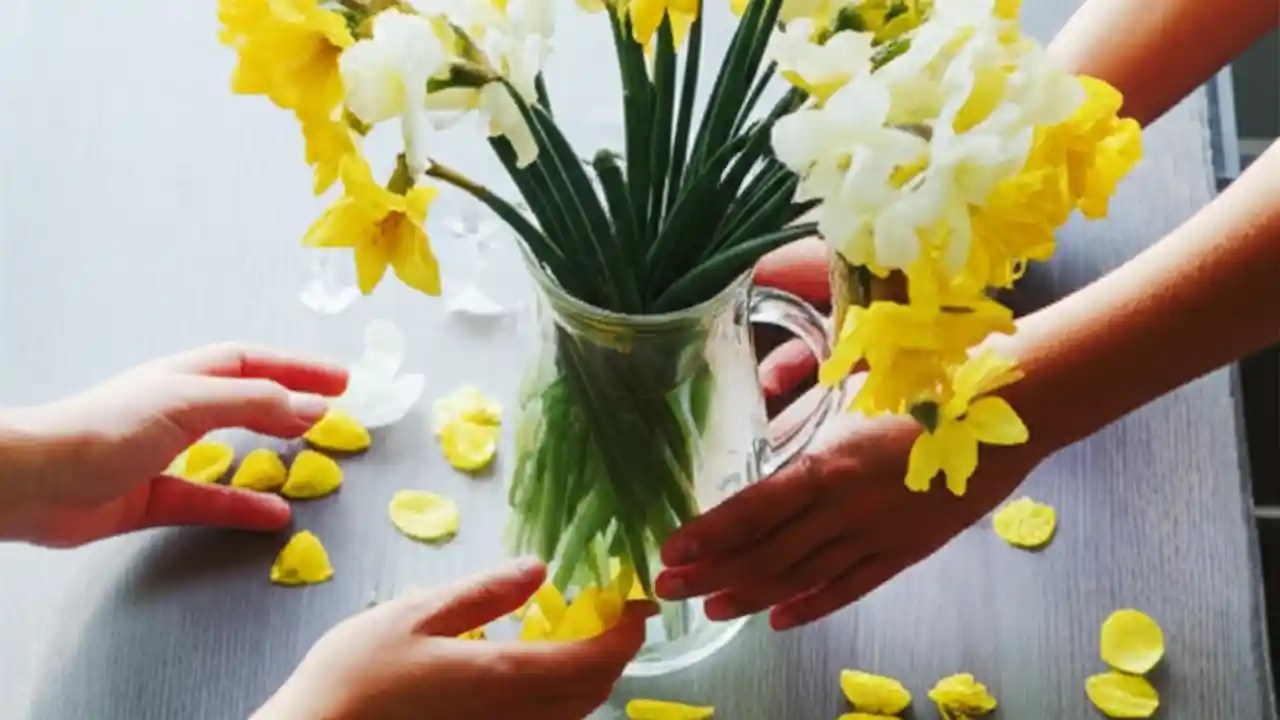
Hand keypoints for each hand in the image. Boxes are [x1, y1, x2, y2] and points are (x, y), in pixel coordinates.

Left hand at [0, 343, 347, 546]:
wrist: (35, 481)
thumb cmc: (107, 428)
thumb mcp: (190, 403)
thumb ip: (255, 403)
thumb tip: (315, 407)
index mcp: (185, 376)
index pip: (254, 363)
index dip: (298, 368)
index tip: (342, 380)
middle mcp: (177, 409)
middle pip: (246, 400)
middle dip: (291, 404)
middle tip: (335, 414)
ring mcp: (163, 454)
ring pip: (230, 450)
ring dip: (271, 455)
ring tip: (310, 461)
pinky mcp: (150, 497)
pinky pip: (208, 500)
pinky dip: (241, 507)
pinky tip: (273, 516)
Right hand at [256, 559, 654, 719]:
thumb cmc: (354, 676)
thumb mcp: (414, 615)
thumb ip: (484, 593)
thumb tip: (539, 569)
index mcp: (504, 677)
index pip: (594, 660)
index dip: (626, 634)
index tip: (638, 606)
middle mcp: (515, 719)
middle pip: (591, 693)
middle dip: (613, 655)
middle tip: (610, 617)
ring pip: (570, 717)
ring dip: (587, 680)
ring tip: (575, 642)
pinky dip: (557, 703)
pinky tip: (532, 677)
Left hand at [653, 239, 1041, 628]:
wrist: (1007, 411)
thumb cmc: (924, 386)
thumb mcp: (849, 392)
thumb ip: (800, 419)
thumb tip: (758, 434)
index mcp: (828, 462)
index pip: (753, 508)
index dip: (708, 534)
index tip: (671, 549)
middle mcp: (846, 507)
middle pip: (767, 551)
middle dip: (712, 573)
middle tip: (669, 589)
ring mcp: (878, 535)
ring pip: (802, 576)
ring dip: (752, 595)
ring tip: (712, 608)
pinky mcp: (907, 551)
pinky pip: (851, 586)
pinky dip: (813, 604)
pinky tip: (781, 617)